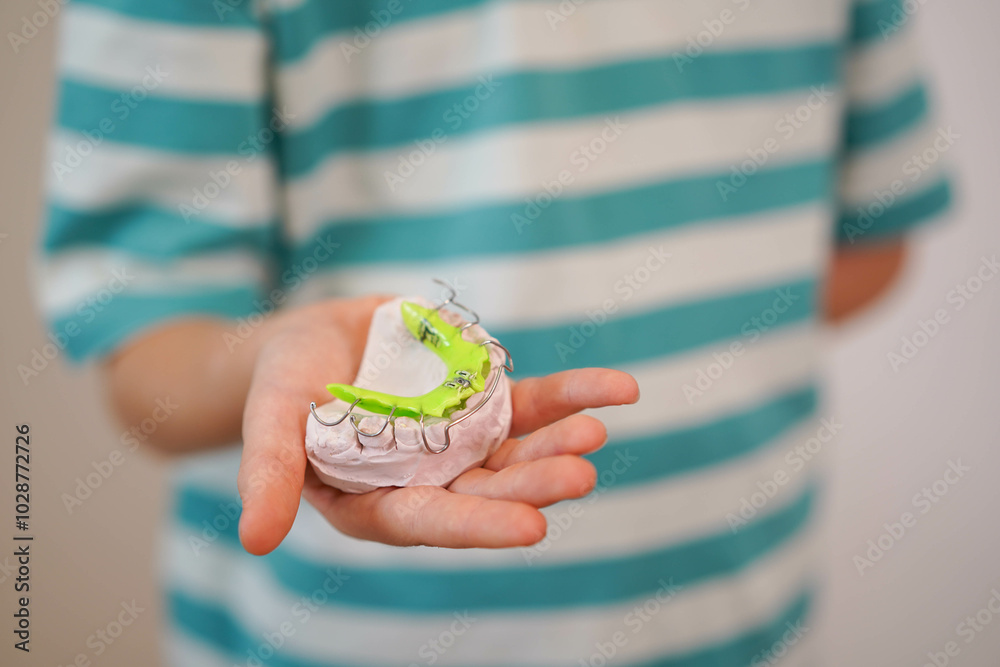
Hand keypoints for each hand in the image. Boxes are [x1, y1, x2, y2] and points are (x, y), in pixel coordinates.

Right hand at [236, 296, 638, 553]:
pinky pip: (532, 402)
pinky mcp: (482, 403)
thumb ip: (270, 474)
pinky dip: (573, 395)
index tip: (533, 527)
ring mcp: (461, 442)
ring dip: (558, 441)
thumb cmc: (281, 385)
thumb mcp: (269, 422)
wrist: (310, 340)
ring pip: (518, 449)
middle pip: (486, 489)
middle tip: (580, 474)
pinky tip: (619, 390)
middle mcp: (428, 480)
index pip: (429, 521)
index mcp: (378, 502)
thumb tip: (254, 540)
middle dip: (533, 484)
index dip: (478, 526)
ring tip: (596, 430)